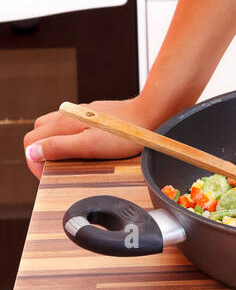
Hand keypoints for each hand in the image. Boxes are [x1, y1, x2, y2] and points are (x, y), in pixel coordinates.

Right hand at [22, 96, 158, 180]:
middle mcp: (68, 114)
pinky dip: (67, 138)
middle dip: (41, 153)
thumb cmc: (123, 134)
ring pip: (52, 128)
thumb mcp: (89, 146)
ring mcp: (80, 113)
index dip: (35, 163)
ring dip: (53, 144)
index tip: (48, 176)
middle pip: (38, 133)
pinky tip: (83, 147)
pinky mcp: (92, 115)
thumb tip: (32, 152)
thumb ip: (59, 147)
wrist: (150, 114)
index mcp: (64, 122)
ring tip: (67, 160)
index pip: (31, 142)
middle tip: (55, 169)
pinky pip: (69, 126)